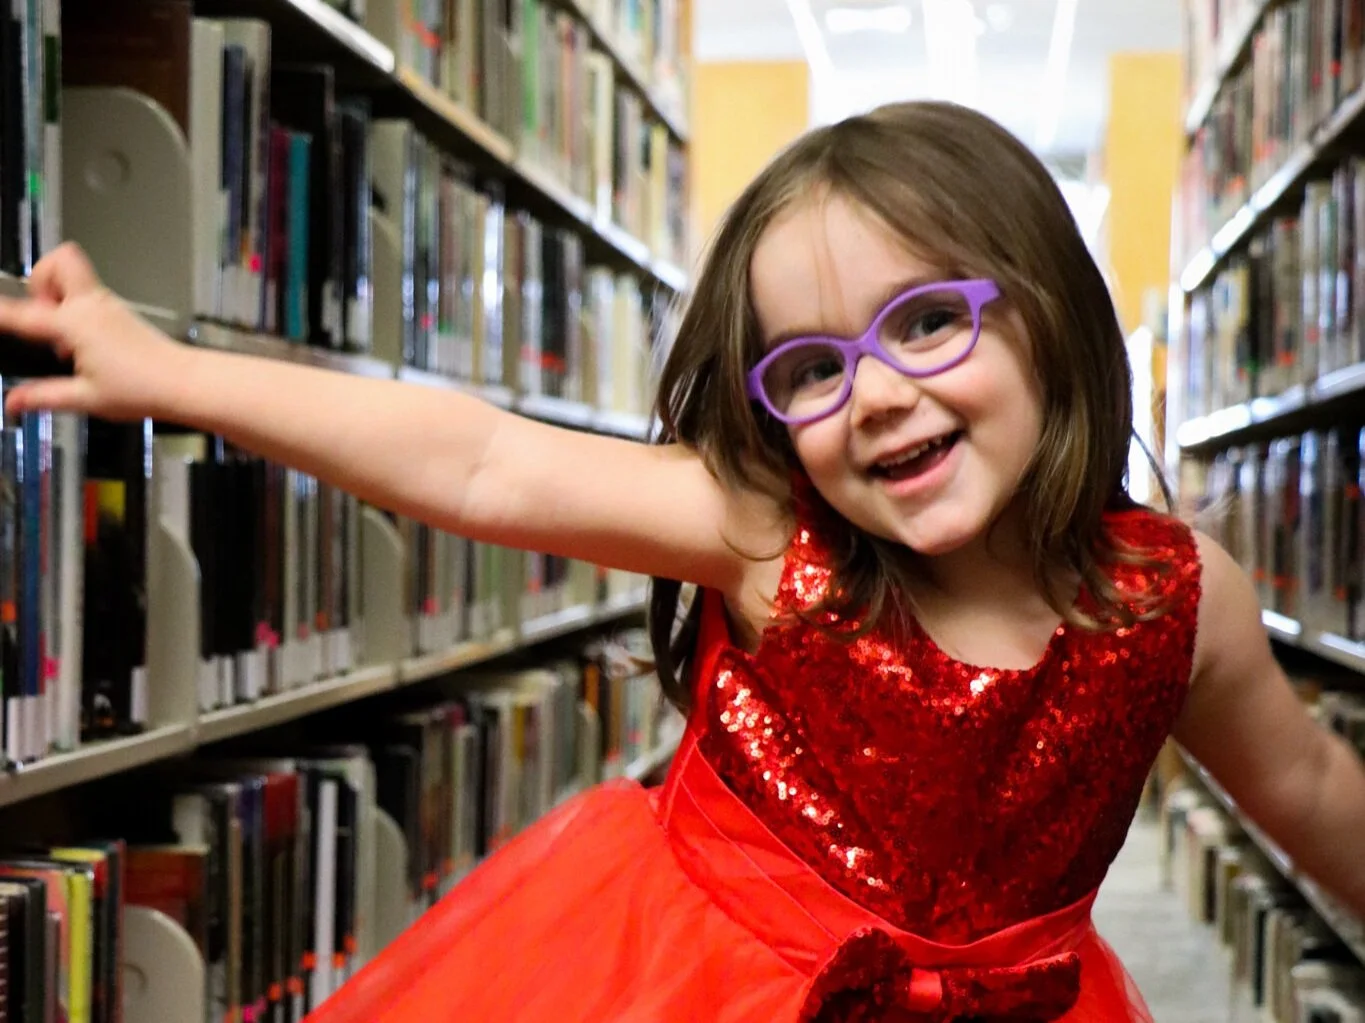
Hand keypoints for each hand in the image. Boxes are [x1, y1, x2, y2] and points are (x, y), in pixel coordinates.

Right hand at [0, 242, 192, 420]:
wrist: (183, 383)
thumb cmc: (144, 388)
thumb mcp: (85, 398)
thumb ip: (44, 397)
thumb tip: (14, 402)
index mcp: (76, 325)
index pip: (23, 314)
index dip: (1, 312)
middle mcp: (92, 306)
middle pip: (57, 261)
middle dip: (38, 280)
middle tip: (39, 314)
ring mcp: (108, 305)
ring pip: (74, 273)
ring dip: (57, 294)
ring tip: (61, 334)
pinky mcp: (119, 312)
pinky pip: (88, 294)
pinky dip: (75, 307)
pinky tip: (83, 341)